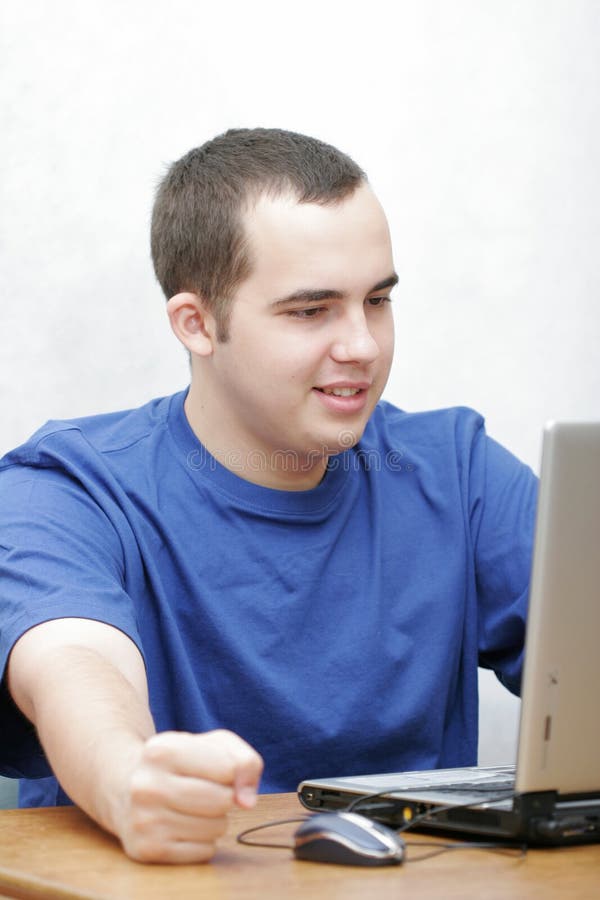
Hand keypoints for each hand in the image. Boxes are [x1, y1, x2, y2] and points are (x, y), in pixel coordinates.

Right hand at [114, 729, 262, 862]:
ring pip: (216, 829)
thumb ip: (244, 761)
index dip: (231, 771)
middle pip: (223, 800)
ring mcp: (143, 820)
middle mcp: (147, 785)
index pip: (228, 769)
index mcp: (162, 750)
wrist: (126, 787)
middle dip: (225, 797)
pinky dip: (203, 841)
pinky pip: (204, 852)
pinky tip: (182, 826)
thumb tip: (247, 801)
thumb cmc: (180, 763)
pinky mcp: (146, 850)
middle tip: (204, 790)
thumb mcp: (211, 745)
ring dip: (214, 820)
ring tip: (191, 807)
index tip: (213, 769)